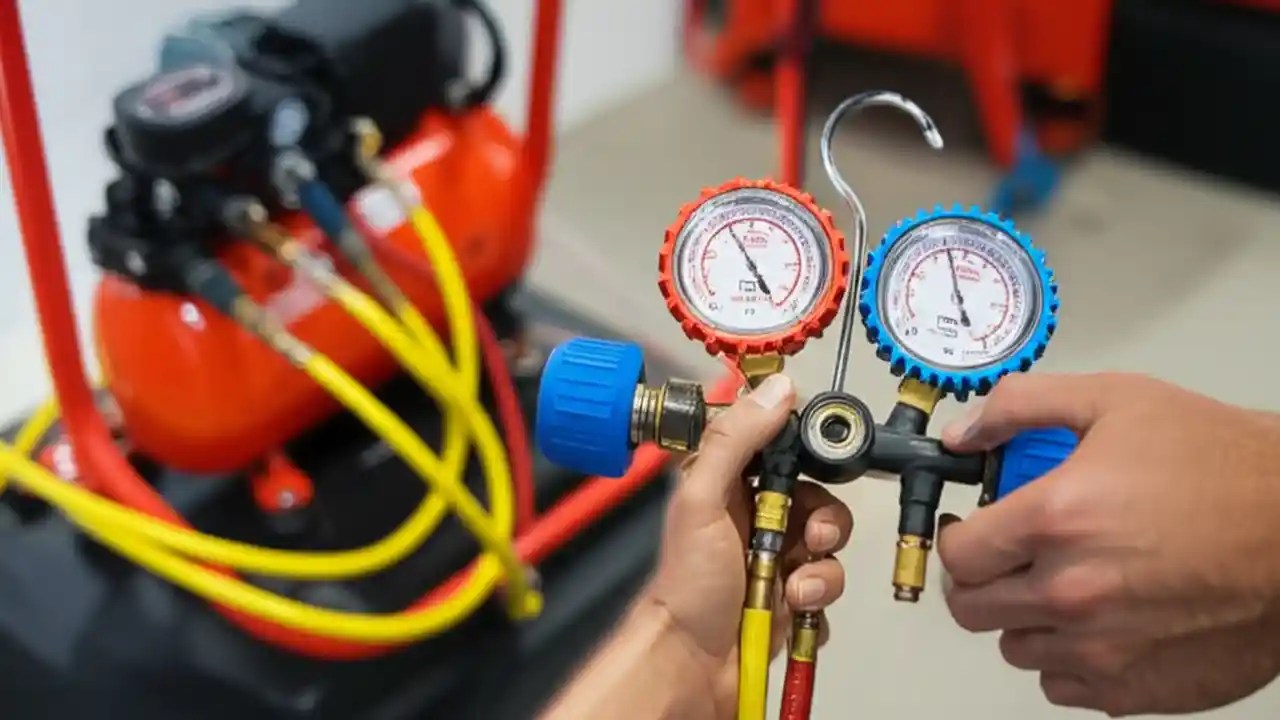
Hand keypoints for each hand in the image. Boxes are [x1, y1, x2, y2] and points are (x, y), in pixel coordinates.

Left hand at [641, 374, 853, 714]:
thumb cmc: (685, 586)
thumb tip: (775, 392)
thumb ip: (735, 441)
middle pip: (818, 494)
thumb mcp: (703, 499)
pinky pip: (830, 583)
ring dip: (819, 564)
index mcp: (729, 483)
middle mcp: (755, 516)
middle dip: (821, 518)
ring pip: (830, 541)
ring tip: (792, 583)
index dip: (806, 451)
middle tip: (806, 535)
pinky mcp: (794, 595)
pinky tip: (793, 605)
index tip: (818, 461)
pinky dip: (818, 595)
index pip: (781, 444)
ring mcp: (777, 557)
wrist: (692, 665)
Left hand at [937, 372, 1279, 715]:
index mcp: (1055, 521)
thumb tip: (963, 433)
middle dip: (982, 578)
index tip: (973, 530)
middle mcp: (1070, 594)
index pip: (957, 554)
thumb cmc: (1221, 464)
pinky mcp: (1136, 691)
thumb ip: (1021, 407)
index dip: (960, 538)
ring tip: (1067, 581)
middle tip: (1011, 556)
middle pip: (972, 608)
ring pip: (1015, 647)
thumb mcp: (1115, 401)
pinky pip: (1063, 686)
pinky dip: (1069, 659)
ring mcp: (1102, 650)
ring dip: (1025, 618)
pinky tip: (1100, 620)